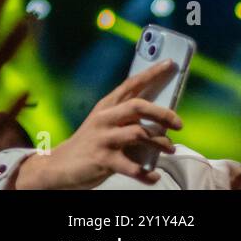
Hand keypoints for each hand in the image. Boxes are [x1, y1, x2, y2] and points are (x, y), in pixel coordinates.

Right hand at [12, 60, 180, 188]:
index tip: (170, 65)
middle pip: (138, 107)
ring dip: (161, 143)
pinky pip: (134, 167)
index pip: (131, 84)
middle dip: (162, 113)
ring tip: (169, 149)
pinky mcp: (104, 160)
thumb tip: (161, 118)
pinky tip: (153, 175)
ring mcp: (103, 138)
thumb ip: (128, 118)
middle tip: (178, 124)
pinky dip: (148, 174)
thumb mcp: (105, 124)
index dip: (151, 74)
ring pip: (139, 134)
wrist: (62, 165)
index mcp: (106, 106)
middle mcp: (104, 118)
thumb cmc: (91, 143)